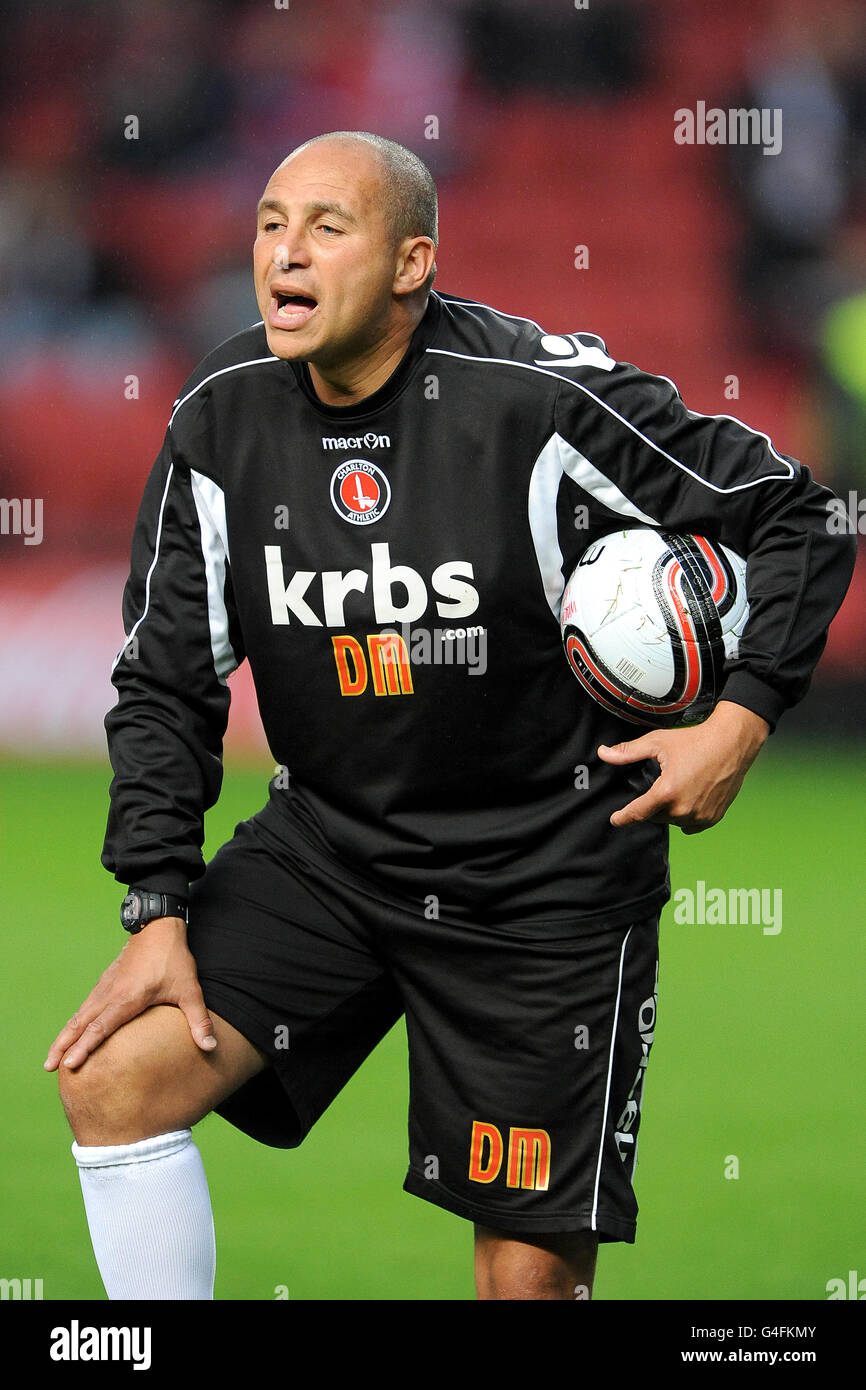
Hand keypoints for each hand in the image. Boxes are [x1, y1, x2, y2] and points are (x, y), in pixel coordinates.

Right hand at [43, 916, 216, 1071]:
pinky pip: (85, 1006)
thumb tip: (211, 1048)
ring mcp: (105, 987)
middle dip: (63, 1046)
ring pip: (79, 1014)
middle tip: (47, 1067)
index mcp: (127, 999)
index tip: (69, 1064)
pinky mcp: (105, 982)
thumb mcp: (190, 990)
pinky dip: (73, 1022)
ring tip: (51, 1057)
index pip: (100, 1027)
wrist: (159, 926)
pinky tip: (70, 1033)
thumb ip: (199, 1021)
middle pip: (80, 1023)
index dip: (84, 1047)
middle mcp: (110, 994)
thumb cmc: (174, 959)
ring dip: (64, 1035)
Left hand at [598, 700, 769, 833]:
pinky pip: (690, 825)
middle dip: (652, 804)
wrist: (731, 743)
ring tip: (679, 786)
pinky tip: (689, 798)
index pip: (637, 813)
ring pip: (673, 821)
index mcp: (666, 792)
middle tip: (662, 784)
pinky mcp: (712, 818)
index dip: (623, 818)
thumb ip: (628, 752)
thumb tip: (604, 753)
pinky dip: (686, 816)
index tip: (615, 820)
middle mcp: (683, 809)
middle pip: (655, 816)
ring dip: (670, 810)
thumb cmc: (696, 740)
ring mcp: (699, 815)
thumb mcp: (657, 742)